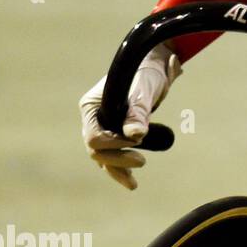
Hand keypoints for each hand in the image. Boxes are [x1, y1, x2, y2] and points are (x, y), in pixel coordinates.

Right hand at [79, 43, 180, 189]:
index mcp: (92, 106)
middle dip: (117, 159)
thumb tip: (136, 136)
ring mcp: (103, 126)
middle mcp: (94, 118)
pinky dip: (121, 167)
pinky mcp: (116, 131)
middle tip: (142, 162)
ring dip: (117, 169)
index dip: (113, 144)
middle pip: (97, 149)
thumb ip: (138, 111)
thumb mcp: (143, 89)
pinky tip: (131, 181)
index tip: (137, 141)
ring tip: (133, 184)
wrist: (155, 62)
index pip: (93, 136)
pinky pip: (113, 154)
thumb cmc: (147, 72)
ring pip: (103, 156)